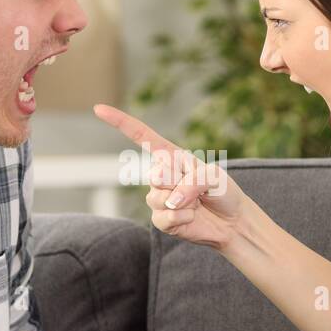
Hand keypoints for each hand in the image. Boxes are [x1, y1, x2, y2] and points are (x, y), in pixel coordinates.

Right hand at [93, 103, 246, 250]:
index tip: (98, 109)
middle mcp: (160, 175)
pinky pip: (163, 218)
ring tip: (196, 203)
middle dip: (179, 183)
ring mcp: (158, 198)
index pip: (141, 136)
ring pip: (157, 198)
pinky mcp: (161, 220)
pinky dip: (182, 218)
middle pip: (155, 175)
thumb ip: (191, 183)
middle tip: (198, 189)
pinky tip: (192, 217)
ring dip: (183, 202)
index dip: (120, 122)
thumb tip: (171, 201)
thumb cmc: (222, 191)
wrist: (232, 221)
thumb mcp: (213, 176)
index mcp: (170, 156)